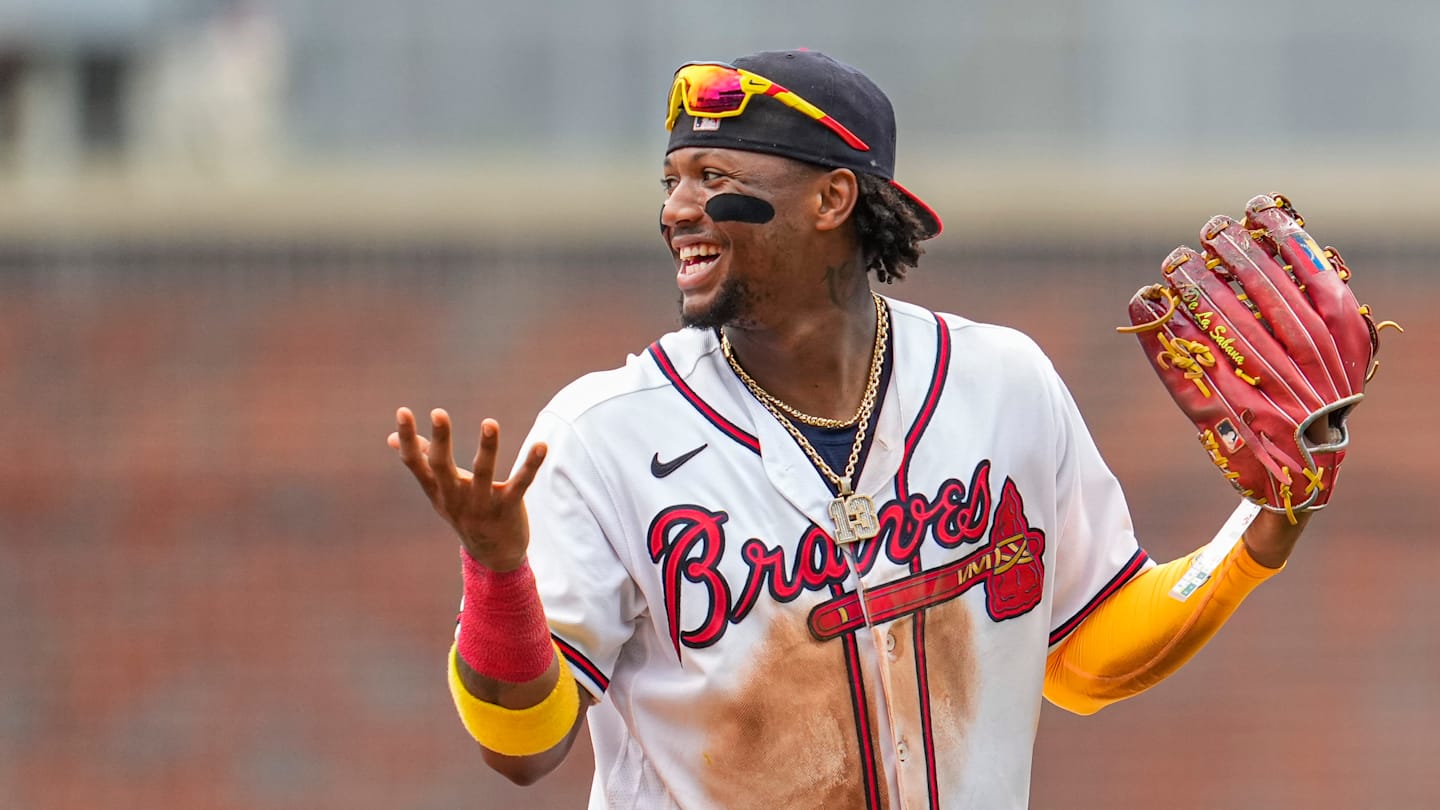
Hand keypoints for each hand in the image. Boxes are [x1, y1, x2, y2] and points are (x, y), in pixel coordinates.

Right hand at [388, 407, 546, 571]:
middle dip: (441, 440)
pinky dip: (531, 465)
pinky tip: (541, 445)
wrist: (494, 555)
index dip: (408, 439)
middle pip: (443, 467)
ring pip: (483, 474)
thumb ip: (421, 461)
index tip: (402, 412)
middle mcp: (455, 498)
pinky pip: (520, 484)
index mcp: (437, 490)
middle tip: (438, 412)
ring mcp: (482, 505)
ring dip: (487, 448)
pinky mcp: (508, 508)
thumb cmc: (464, 511)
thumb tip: (392, 438)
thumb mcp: (440, 490)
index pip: (416, 463)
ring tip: (490, 422)